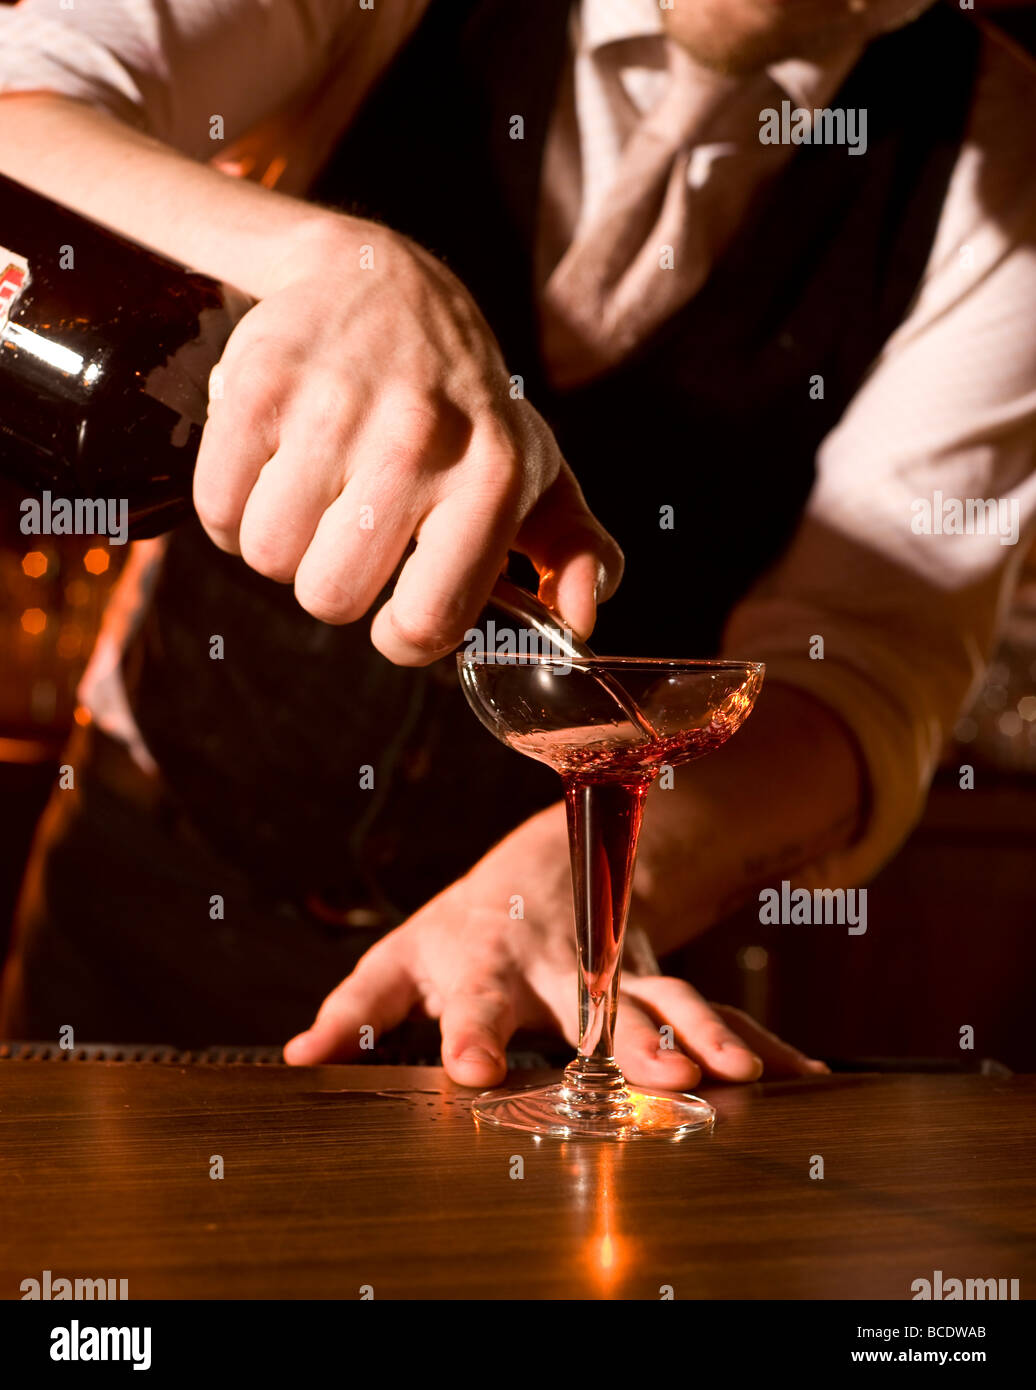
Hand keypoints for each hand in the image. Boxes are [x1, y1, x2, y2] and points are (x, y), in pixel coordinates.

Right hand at [194, 218, 621, 661]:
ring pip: (268, 554)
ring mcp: (335, 407)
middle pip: (329, 596)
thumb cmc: (461, 406)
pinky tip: (271, 471)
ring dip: (279, 544)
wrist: (382, 281)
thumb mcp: (534, 470)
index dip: (403, 638)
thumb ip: (573, 553)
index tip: (395, 616)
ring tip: (312, 498)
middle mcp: (418, 440)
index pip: (427, 620)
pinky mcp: (260, 383)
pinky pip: (217, 505)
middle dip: (331, 584)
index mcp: (492, 476)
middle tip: (348, 536)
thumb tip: (581, 622)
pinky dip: (231, 506)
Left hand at [282, 805, 829, 1086]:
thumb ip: (357, 1010)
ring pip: (663, 999)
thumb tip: (301, 1058)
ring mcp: (616, 969)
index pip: (478, 1002)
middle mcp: (558, 963)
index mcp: (487, 959)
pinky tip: (801, 1075)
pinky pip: (710, 1009)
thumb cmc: (463, 924)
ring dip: (700, 1034)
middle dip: (625, 1039)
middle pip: (592, 1001)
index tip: (477, 1072)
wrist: (545, 863)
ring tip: (736, 1076)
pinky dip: (757, 1039)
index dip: (476, 1035)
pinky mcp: (657, 980)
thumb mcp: (401, 956)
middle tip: (657, 1079)